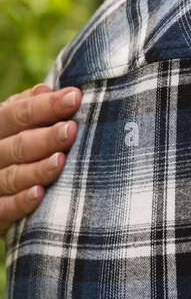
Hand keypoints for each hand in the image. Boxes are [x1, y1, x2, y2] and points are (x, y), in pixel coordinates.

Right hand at [0, 84, 79, 234]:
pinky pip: (4, 209)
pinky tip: (39, 194)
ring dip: (37, 169)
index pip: (18, 113)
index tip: (75, 97)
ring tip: (61, 160)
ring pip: (12, 176)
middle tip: (72, 130)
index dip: (46, 105)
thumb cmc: (16, 142)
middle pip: (17, 145)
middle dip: (46, 138)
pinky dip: (20, 202)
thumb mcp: (17, 122)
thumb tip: (45, 89)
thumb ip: (30, 107)